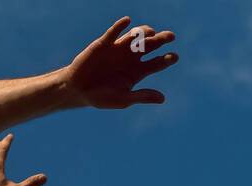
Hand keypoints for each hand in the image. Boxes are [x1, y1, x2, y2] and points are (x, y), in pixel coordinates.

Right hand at [63, 16, 177, 108]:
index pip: (157, 62)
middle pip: (151, 45)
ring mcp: (119, 48)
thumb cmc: (102, 97)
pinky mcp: (105, 43)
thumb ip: (142, 96)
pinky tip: (127, 21)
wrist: (78, 90)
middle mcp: (131, 57)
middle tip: (170, 37)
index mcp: (138, 71)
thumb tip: (162, 99)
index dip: (166, 58)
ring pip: (136, 35)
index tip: (174, 56)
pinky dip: (120, 26)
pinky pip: (114, 31)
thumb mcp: (123, 99)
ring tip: (150, 33)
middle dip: (161, 39)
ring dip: (144, 32)